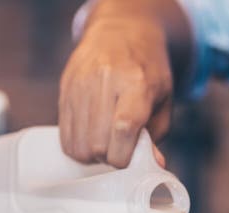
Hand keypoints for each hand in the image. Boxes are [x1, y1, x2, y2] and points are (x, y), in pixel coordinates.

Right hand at [59, 16, 171, 167]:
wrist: (120, 32)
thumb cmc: (147, 71)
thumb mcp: (163, 99)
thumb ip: (157, 134)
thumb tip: (154, 164)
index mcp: (136, 83)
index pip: (123, 129)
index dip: (123, 155)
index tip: (128, 158)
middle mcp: (105, 80)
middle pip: (97, 143)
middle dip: (108, 157)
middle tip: (118, 150)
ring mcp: (80, 84)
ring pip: (78, 144)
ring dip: (91, 155)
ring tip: (104, 144)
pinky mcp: (64, 89)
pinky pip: (64, 136)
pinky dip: (77, 146)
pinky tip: (89, 137)